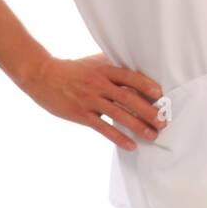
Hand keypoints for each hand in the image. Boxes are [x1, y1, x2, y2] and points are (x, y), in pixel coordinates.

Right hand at [22, 52, 168, 149]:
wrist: (43, 76)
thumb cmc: (72, 70)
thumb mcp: (93, 62)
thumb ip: (113, 66)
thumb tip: (137, 69)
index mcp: (104, 69)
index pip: (129, 76)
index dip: (145, 85)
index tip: (160, 94)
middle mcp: (98, 84)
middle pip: (128, 97)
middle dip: (147, 110)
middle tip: (163, 121)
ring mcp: (89, 100)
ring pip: (118, 114)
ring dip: (137, 126)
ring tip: (152, 135)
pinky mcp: (81, 114)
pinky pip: (103, 128)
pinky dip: (118, 137)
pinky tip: (131, 145)